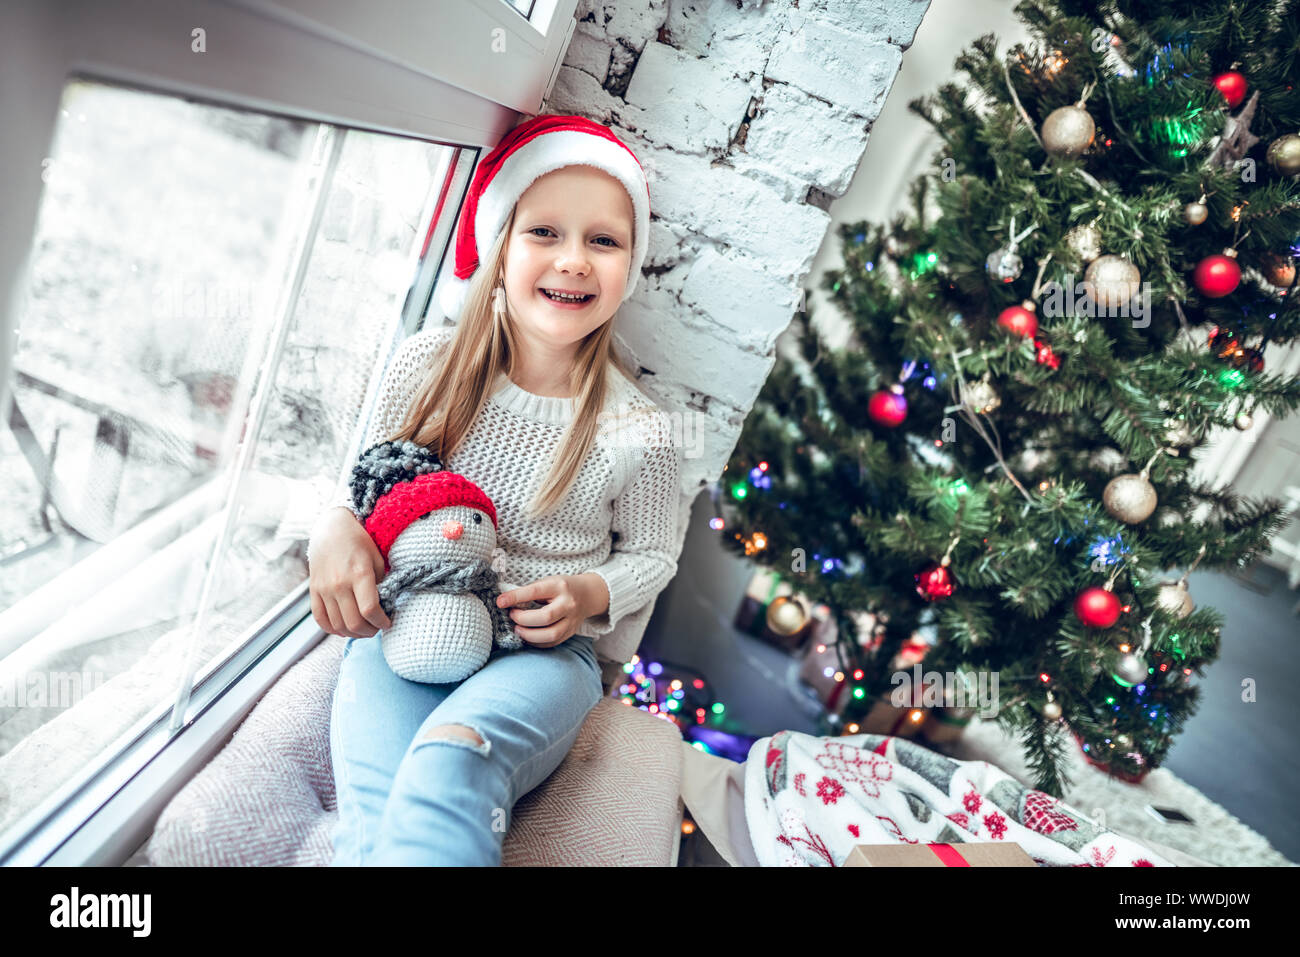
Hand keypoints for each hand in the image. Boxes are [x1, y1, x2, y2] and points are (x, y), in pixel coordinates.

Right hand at [308, 507, 392, 637]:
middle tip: (377, 628)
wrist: (331, 529)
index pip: (370, 610)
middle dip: (369, 631)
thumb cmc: (360, 542)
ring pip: (338, 625)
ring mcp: (324, 589)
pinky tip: (344, 629)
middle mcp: (339, 584)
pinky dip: (332, 629)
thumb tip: (384, 607)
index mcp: (359, 574)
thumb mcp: (377, 559)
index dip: (381, 622)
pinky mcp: (314, 591)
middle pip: (354, 622)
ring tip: (363, 629)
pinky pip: (320, 618)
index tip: (388, 623)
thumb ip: (380, 583)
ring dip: (353, 633)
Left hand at [495, 574, 601, 648]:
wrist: (588, 594)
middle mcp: (568, 604)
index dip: (516, 597)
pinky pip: (552, 642)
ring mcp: (572, 620)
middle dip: (523, 619)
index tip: (500, 602)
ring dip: (529, 635)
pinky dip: (536, 642)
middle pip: (545, 617)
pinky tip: (527, 636)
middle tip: (512, 616)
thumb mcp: (547, 582)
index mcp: (559, 586)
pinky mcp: (571, 632)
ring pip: (551, 634)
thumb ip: (529, 592)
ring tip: (518, 629)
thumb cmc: (561, 588)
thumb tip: (504, 602)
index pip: (535, 591)